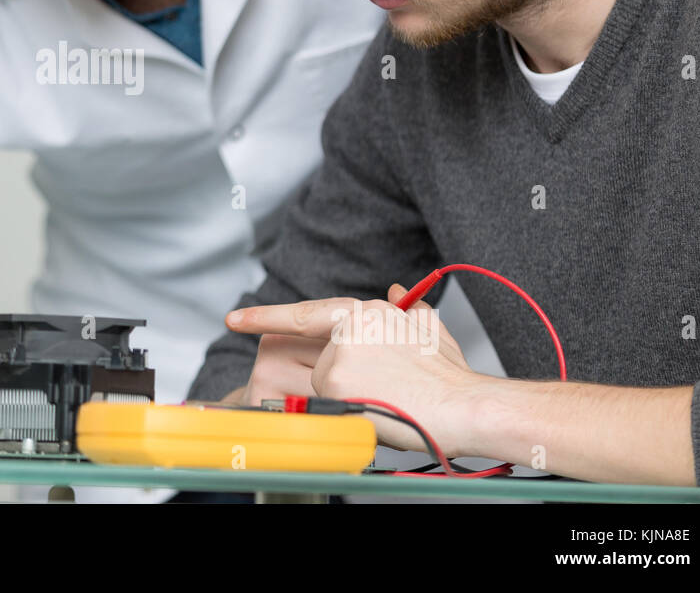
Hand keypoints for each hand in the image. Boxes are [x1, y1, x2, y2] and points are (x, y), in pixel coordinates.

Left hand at [226, 284, 477, 453]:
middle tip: (387, 388)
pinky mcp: (335, 384)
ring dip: (351, 395)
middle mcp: (345, 329)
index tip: (234, 318)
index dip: (266, 316)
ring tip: (391, 396)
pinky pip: (330, 404)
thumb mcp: (428, 327)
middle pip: (323, 362)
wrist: (465, 405)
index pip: (305, 313)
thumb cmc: (450, 375)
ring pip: (326, 385)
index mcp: (363, 312)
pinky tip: (382, 406)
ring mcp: (337, 356)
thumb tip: (395, 290)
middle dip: (348, 379)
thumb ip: (405, 306)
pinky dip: (352, 410)